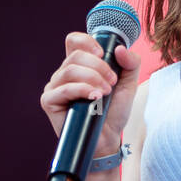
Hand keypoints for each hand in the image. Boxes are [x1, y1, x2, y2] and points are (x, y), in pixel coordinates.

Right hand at [40, 34, 141, 155]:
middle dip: (99, 67)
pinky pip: (64, 88)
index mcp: (79, 65)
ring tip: (105, 93)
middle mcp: (64, 74)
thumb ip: (131, 64)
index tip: (103, 53)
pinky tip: (95, 98)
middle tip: (112, 82)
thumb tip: (120, 48)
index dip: (87, 41)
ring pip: (71, 70)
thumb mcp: (128, 84)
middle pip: (76, 55)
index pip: (74, 41)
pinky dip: (82, 90)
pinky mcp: (49, 101)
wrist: (108, 139)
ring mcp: (55, 87)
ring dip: (93, 79)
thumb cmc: (114, 112)